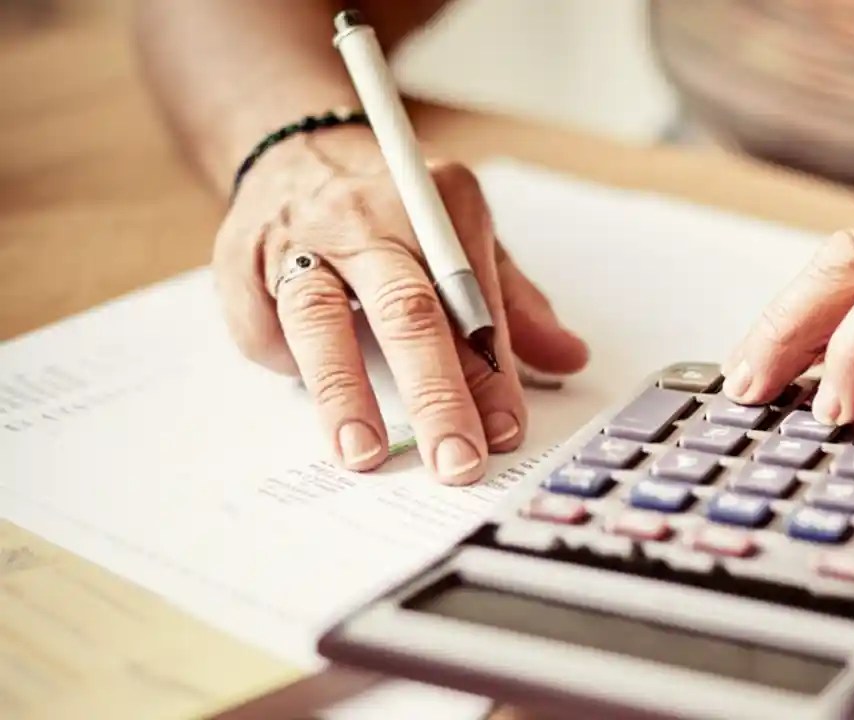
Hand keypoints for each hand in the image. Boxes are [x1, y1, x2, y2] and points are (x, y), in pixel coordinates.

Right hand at [213, 128, 588, 481]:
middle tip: (455, 461)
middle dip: (436, 394)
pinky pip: (262, 324)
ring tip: (363, 454)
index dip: (492, 372)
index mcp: (439, 203)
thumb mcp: (464, 234)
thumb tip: (569, 358)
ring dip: (346, 393)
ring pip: (322, 317)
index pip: (474, 300)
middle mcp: (369, 214)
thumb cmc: (393, 208)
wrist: (295, 150)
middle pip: (408, 310)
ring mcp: (300, 236)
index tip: (504, 431)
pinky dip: (285, 363)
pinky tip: (309, 393)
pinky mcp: (242, 259)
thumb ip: (514, 302)